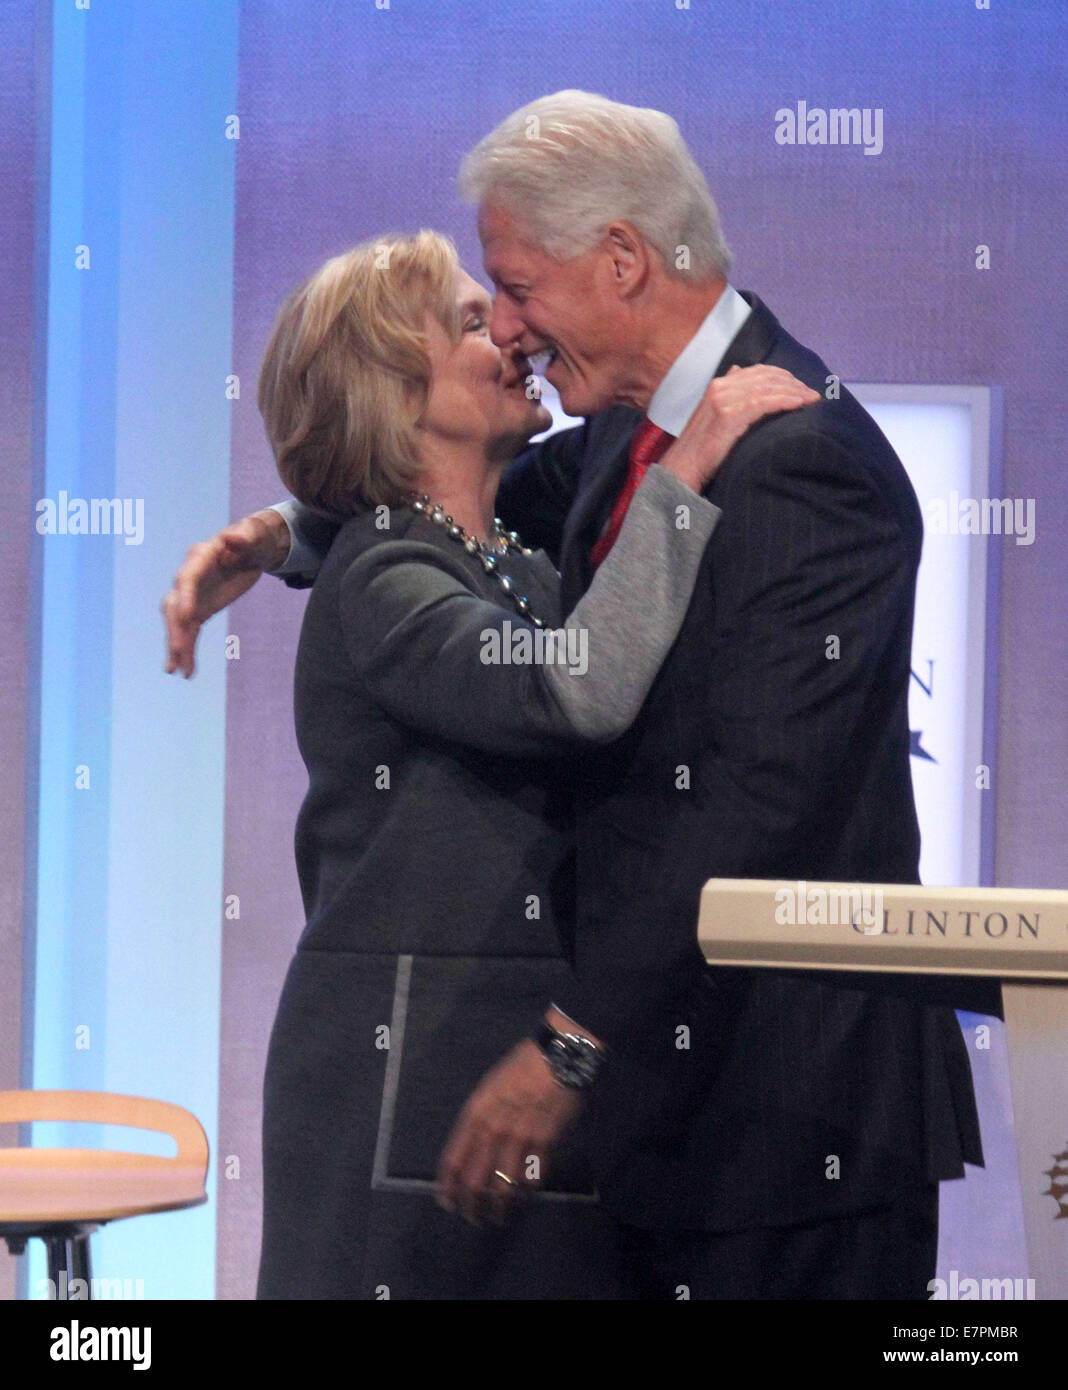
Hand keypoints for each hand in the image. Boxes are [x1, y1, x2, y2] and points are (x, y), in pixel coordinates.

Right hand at [161, 509, 290, 676]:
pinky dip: (187, 651)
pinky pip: (189, 632)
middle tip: (180, 649)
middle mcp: (189, 577)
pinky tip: (186, 672)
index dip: (186, 596)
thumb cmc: (253, 538)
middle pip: (174, 604)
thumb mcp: (254, 535)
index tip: (187, 616)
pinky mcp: (198, 609)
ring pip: (178, 623)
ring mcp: (191, 595)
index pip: (188, 579)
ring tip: (177, 670)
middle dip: (176, 627)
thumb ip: (244, 537)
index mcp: (201, 557)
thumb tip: (233, 537)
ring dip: (177, 646)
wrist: (252, 548)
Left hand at [436, 1039, 581, 1225]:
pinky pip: (531, 1178)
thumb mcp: (488, 1089)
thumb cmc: (519, 1068)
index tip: (447, 1202)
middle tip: (473, 1218)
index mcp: (475, 1113)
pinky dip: (525, 1193)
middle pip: (475, 1180)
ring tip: (498, 1217)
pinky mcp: (545, 1143)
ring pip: (504, 1187)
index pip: (453, 1159)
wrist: (557, 1057)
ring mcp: (519, 1138)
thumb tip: (471, 1149)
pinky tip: (522, 1198)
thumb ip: (478, 1119)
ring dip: (499, 1208)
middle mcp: (493, 1129)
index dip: (448, 1186)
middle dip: (471, 1206)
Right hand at [659, 363, 820, 492]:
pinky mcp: (729, 414)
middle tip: (813, 394)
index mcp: (718, 384)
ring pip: (769, 387)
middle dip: (794, 383)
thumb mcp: (713, 414)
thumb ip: (727, 393)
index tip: (802, 387)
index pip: (759, 371)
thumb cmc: (701, 449)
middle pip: (767, 376)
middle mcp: (721, 386)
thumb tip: (738, 370)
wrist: (682, 468)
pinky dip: (785, 400)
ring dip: (795, 391)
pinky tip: (799, 404)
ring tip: (812, 399)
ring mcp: (724, 399)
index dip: (784, 376)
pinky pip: (764, 402)